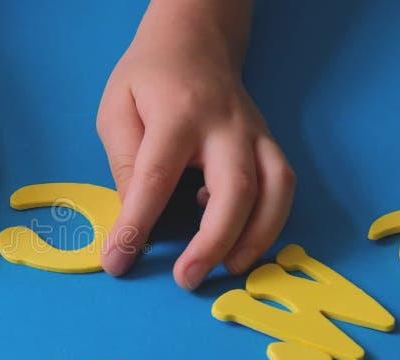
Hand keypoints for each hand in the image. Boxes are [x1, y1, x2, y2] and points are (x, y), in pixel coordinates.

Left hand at [96, 1, 294, 288]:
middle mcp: (224, 125)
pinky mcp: (267, 143)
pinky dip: (270, 219)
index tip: (116, 262)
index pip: (155, 180)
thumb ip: (124, 162)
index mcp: (175, 115)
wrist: (195, 41)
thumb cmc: (148, 79)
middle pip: (234, 189)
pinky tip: (240, 239)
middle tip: (186, 279)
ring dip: (257, 237)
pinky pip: (283, 185)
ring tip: (228, 269)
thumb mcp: (116, 111)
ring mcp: (254, 133)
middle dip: (212, 241)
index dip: (134, 227)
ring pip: (275, 189)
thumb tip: (134, 215)